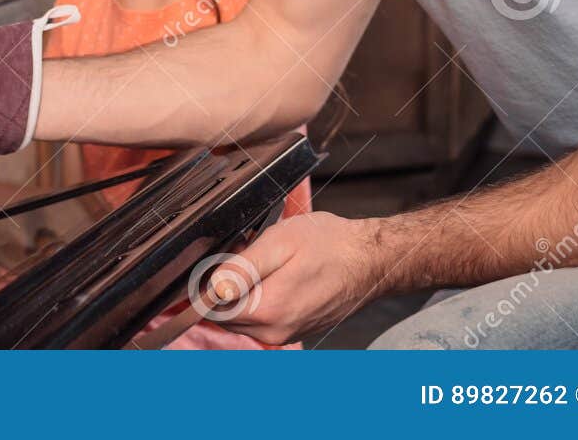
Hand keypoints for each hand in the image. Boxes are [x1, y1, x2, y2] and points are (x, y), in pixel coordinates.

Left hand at [207, 212, 390, 345]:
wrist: (371, 260)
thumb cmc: (330, 246)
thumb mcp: (280, 243)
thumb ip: (242, 268)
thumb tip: (211, 287)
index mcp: (267, 310)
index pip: (211, 308)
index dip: (206, 280)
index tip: (219, 257)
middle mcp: (273, 331)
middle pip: (223, 313)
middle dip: (223, 284)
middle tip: (243, 251)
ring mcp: (284, 333)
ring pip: (241, 315)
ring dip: (241, 289)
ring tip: (263, 259)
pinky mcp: (293, 329)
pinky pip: (261, 316)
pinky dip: (258, 295)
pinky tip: (275, 272)